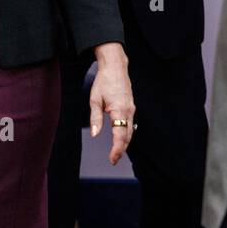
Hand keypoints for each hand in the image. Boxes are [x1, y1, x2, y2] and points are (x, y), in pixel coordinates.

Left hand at [87, 42, 133, 163]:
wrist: (116, 67)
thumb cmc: (104, 81)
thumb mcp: (95, 100)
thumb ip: (95, 118)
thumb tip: (94, 134)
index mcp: (119, 110)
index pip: (120, 135)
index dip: (117, 149)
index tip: (112, 159)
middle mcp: (129, 111)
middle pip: (127, 135)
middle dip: (121, 149)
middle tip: (113, 160)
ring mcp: (131, 108)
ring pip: (130, 130)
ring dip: (124, 142)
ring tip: (116, 152)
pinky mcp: (131, 106)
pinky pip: (130, 123)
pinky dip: (126, 133)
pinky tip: (121, 137)